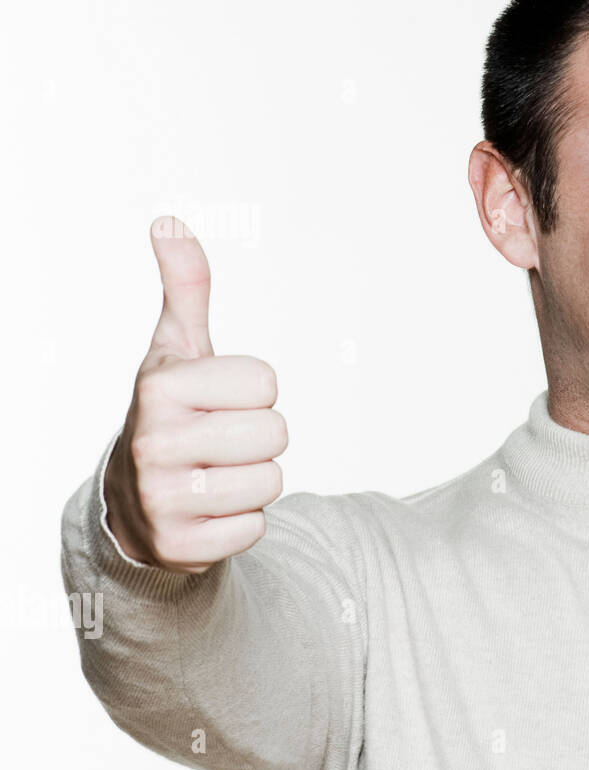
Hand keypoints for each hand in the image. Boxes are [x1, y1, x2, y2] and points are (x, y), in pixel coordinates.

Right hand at [103, 217, 287, 574]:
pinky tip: (209, 511)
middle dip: (260, 438)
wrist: (130, 501)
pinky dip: (242, 522)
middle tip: (221, 442)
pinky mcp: (182, 548)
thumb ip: (185, 288)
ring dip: (254, 480)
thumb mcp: (176, 350)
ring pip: (272, 482)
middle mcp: (153, 443)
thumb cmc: (171, 413)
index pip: (266, 382)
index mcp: (161, 388)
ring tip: (214, 475)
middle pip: (276, 433)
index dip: (252, 391)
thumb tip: (168, 221)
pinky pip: (256, 528)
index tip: (218, 401)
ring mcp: (163, 501)